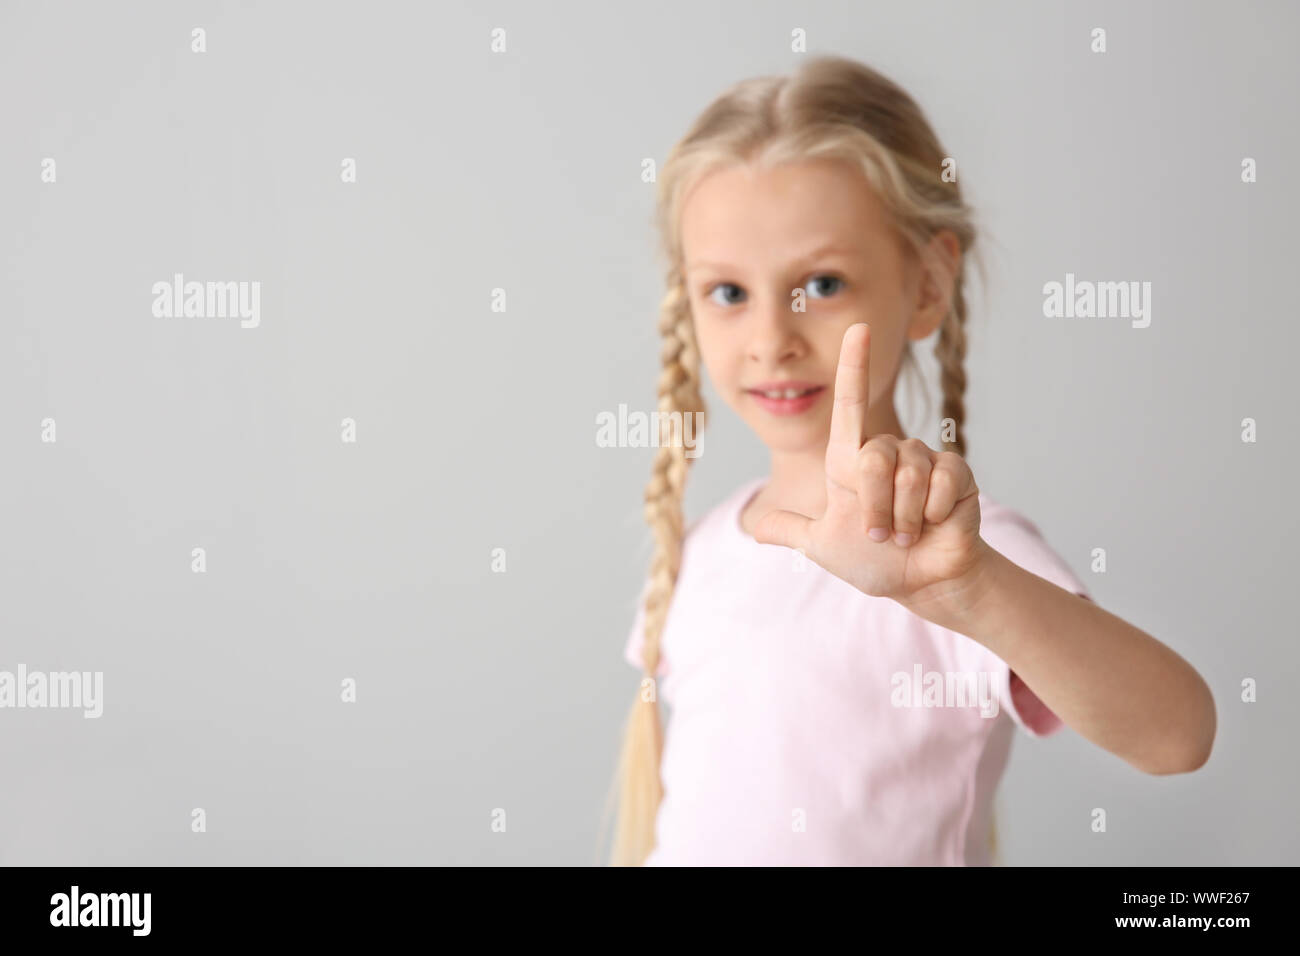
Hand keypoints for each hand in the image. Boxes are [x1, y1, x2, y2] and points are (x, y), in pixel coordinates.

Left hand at [753, 323, 989, 608]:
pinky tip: (935, 523)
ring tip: (906, 533)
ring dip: (902, 517)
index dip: (854, 365)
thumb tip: (753, 529)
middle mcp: (887, 451)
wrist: (921, 582)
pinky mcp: (955, 473)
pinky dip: (932, 513)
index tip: (858, 328)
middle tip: (879, 533)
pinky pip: (941, 481)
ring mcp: (923, 459)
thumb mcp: (822, 546)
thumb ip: (792, 532)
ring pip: (907, 474)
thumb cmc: (873, 561)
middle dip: (873, 506)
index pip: (851, 403)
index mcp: (850, 460)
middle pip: (874, 457)